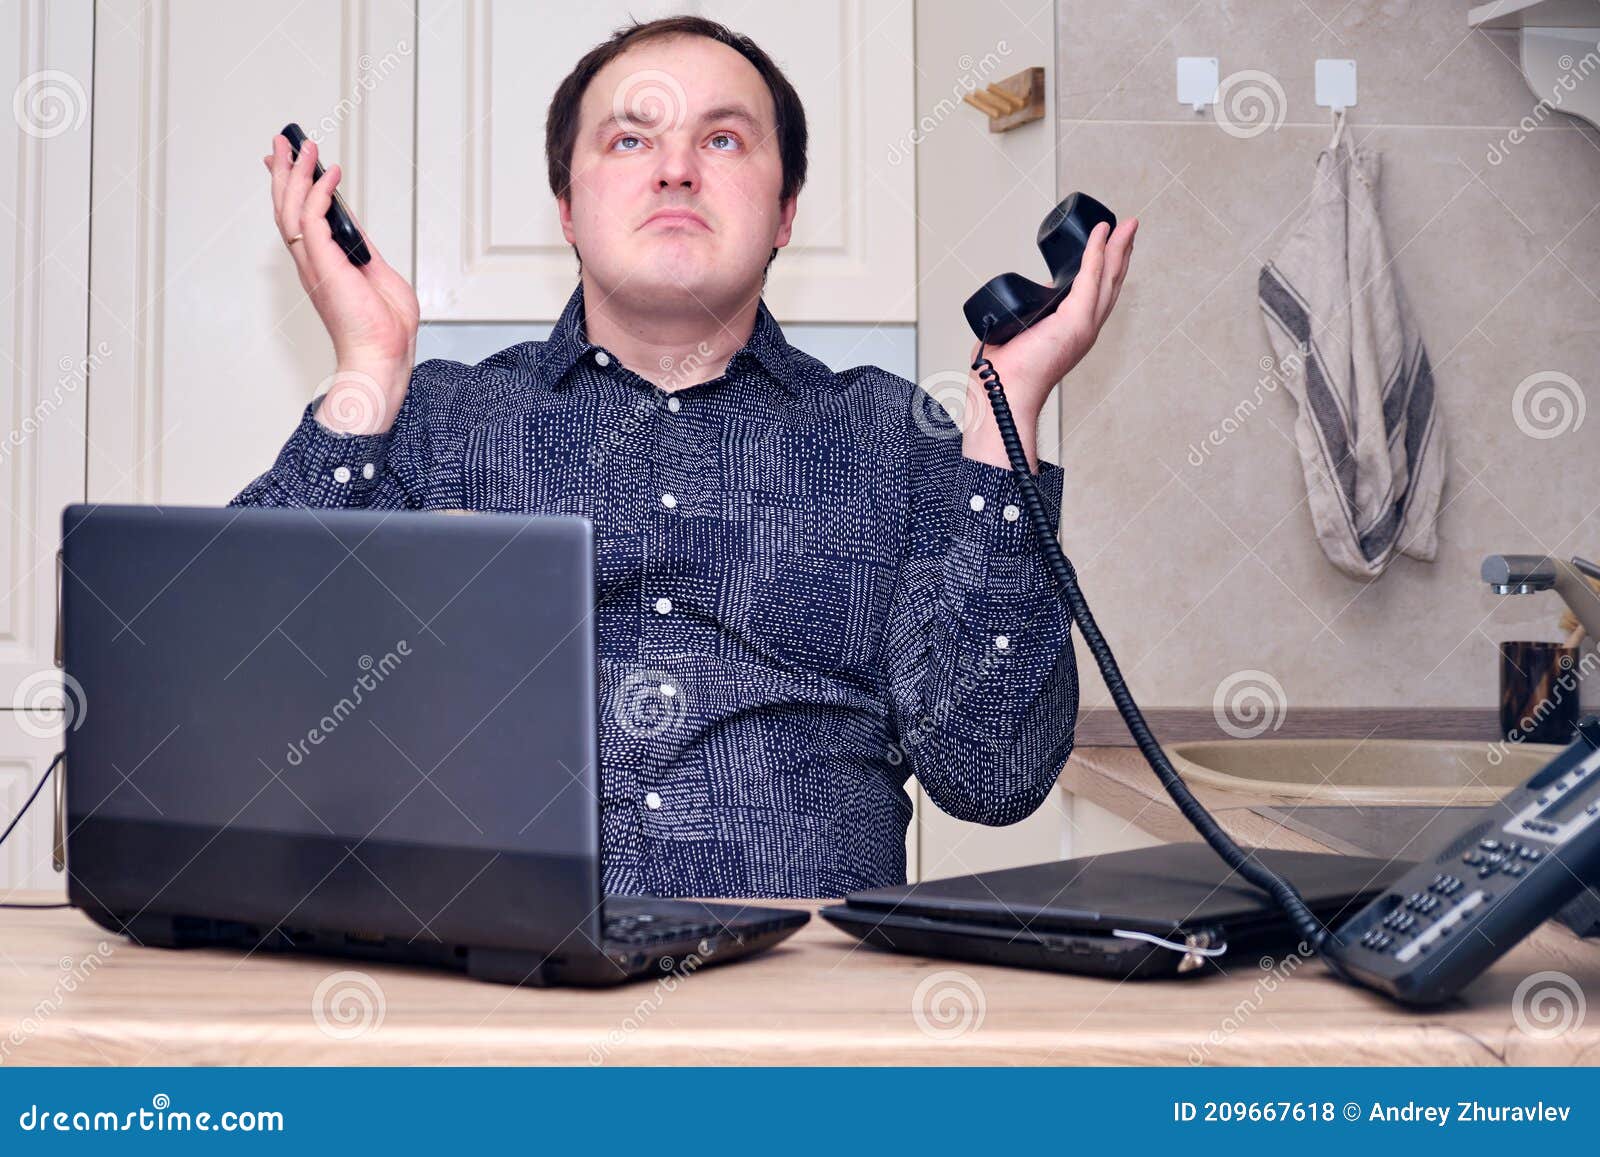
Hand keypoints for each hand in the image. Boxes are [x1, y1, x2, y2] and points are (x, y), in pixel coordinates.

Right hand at [265, 133, 419, 431]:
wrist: (383, 355)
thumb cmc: (383, 329)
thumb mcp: (378, 276)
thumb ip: (364, 252)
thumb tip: (359, 232)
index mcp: (322, 265)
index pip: (299, 219)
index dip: (292, 189)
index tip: (291, 163)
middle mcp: (312, 262)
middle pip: (287, 208)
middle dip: (284, 172)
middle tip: (283, 142)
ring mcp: (315, 263)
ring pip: (293, 208)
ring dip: (296, 173)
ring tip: (302, 146)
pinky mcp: (325, 265)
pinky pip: (314, 219)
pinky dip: (321, 193)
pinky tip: (329, 174)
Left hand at [959, 216, 1135, 471]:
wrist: (1001, 394)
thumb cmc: (1004, 374)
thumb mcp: (1021, 330)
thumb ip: (1031, 311)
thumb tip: (1037, 292)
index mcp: (1072, 333)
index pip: (1095, 293)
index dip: (1105, 266)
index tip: (1109, 242)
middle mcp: (1084, 330)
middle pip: (1110, 283)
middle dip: (1121, 252)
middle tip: (1128, 226)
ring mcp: (1083, 326)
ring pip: (1107, 278)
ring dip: (1117, 248)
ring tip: (1126, 225)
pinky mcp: (1075, 323)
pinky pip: (1090, 279)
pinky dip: (1097, 254)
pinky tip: (1102, 235)